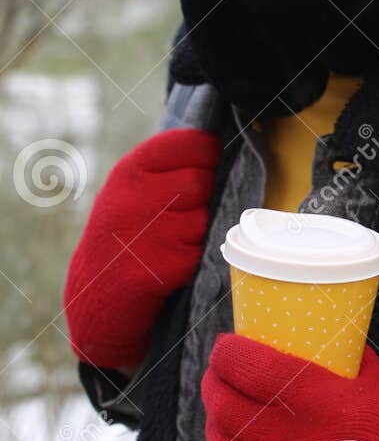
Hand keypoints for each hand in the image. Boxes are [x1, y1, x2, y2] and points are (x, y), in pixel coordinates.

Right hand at [62, 127, 221, 368]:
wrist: (96, 297)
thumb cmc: (125, 234)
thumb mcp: (132, 191)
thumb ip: (168, 169)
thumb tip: (221, 149)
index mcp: (128, 172)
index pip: (191, 142)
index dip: (205, 154)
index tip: (203, 164)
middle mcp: (135, 198)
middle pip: (202, 180)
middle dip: (202, 197)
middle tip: (177, 215)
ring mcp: (150, 233)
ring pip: (206, 217)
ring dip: (198, 230)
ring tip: (170, 241)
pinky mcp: (167, 266)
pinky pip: (203, 250)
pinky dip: (194, 257)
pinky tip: (170, 262)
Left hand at [201, 334, 378, 440]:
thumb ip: (355, 368)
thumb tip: (337, 348)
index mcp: (324, 406)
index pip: (252, 367)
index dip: (230, 351)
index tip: (228, 344)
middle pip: (225, 404)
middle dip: (215, 380)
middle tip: (222, 368)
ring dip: (217, 417)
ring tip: (226, 403)